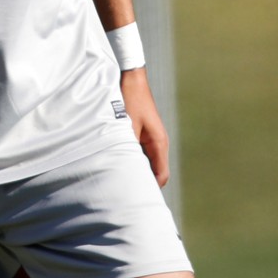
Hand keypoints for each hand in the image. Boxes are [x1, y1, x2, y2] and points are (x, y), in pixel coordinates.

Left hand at [120, 68, 169, 186]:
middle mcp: (158, 144)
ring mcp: (150, 139)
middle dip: (142, 183)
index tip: (135, 199)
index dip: (150, 190)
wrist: (130, 77)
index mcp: (158, 144)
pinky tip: (116, 161)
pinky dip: (132, 160)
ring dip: (135, 170)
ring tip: (118, 180)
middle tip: (123, 194)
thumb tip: (124, 169)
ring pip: (147, 164)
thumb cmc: (129, 99)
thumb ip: (127, 148)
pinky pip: (140, 154)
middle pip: (155, 173)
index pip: (161, 176)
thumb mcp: (126, 126)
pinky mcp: (142, 134)